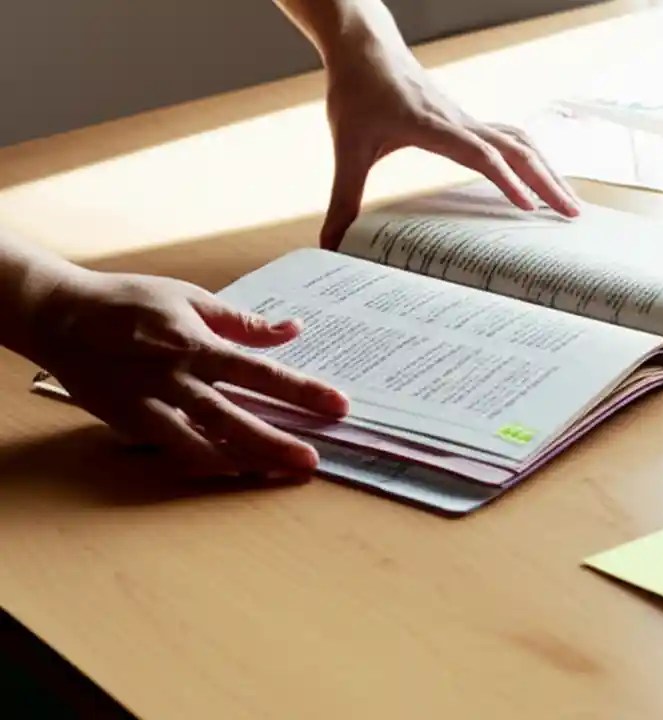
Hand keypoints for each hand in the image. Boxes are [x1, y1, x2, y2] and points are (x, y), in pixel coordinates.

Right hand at [29, 271, 348, 479]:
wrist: (62, 315)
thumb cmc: (131, 301)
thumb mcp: (192, 299)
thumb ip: (244, 322)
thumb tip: (293, 329)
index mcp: (200, 345)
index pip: (263, 372)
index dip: (303, 391)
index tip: (339, 406)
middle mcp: (179, 378)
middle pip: (237, 416)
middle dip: (277, 441)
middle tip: (313, 461)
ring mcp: (152, 403)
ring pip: (203, 441)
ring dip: (243, 460)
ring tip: (278, 474)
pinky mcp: (129, 420)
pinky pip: (170, 448)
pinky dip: (201, 462)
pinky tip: (230, 472)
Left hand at [320, 37, 579, 248]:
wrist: (365, 48)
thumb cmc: (357, 91)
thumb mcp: (345, 148)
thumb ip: (342, 198)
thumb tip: (329, 243)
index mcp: (434, 127)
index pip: (481, 155)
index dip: (506, 181)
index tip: (528, 209)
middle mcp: (460, 122)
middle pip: (517, 150)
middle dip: (547, 182)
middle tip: (572, 214)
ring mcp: (468, 120)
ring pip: (521, 142)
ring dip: (547, 171)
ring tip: (568, 202)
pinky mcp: (468, 121)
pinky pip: (512, 139)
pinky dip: (533, 159)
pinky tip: (542, 178)